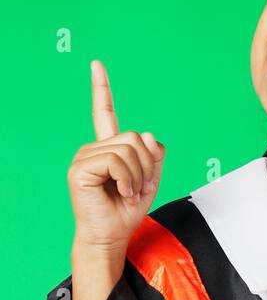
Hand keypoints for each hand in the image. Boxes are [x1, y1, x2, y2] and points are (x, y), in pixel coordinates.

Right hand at [68, 60, 165, 254]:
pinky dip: (128, 179)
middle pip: (133, 137)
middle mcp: (93, 148)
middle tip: (140, 187)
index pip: (104, 113)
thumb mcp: (150, 178)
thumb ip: (153, 154)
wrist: (112, 235)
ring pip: (127, 149)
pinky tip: (122, 193)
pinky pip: (116, 161)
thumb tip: (145, 135)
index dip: (102, 88)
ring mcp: (84, 157)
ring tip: (131, 192)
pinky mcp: (80, 169)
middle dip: (146, 165)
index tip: (96, 64)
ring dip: (138, 175)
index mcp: (108, 148)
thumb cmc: (126, 210)